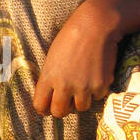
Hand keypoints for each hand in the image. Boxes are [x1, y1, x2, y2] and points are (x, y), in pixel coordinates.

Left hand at [32, 0, 121, 117]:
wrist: (95, 26)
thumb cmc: (71, 37)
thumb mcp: (52, 57)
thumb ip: (50, 77)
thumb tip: (51, 94)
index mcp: (48, 77)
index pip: (40, 105)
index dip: (44, 108)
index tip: (48, 106)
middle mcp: (64, 85)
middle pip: (59, 112)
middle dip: (63, 109)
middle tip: (68, 101)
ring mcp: (83, 87)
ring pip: (81, 108)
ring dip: (82, 99)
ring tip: (84, 84)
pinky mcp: (100, 86)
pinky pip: (97, 97)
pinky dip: (97, 90)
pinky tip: (97, 74)